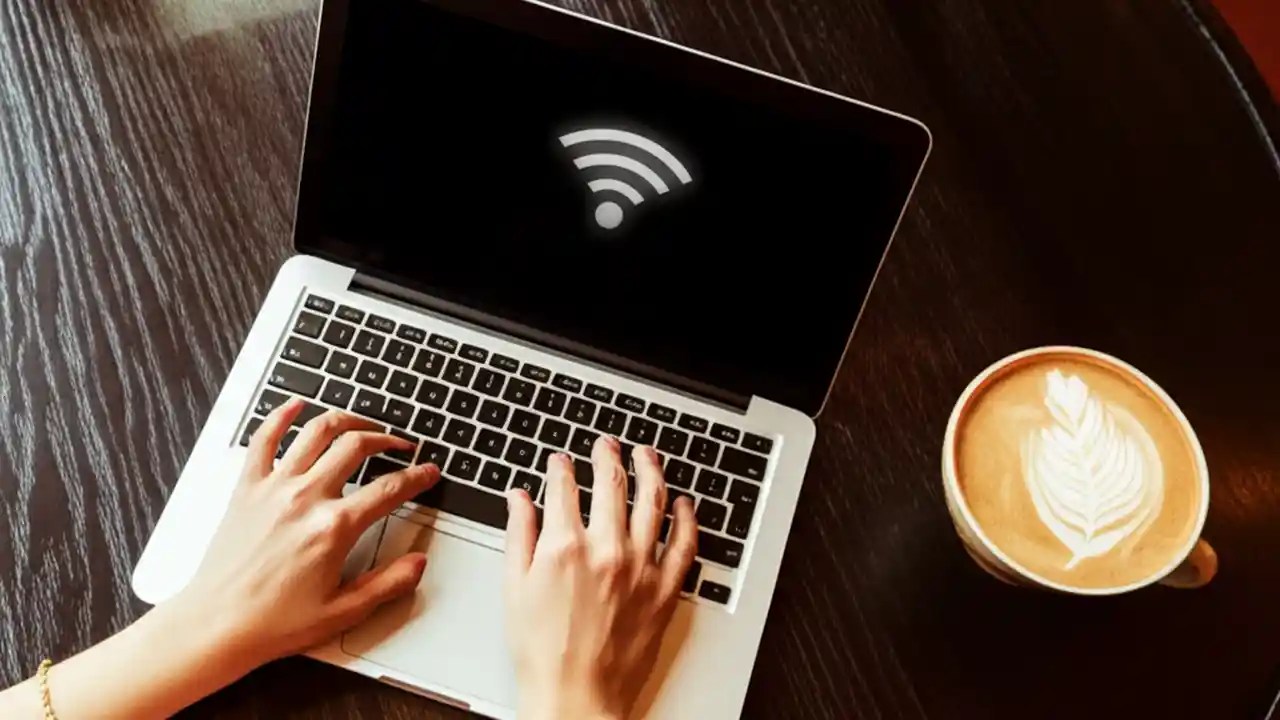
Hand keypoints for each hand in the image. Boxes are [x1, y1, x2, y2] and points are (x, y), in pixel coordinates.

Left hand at [173, 398, 440, 667]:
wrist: (216, 625)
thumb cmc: (273, 622)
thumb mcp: (344, 612)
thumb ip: (388, 584)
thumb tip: (418, 563)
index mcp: (334, 528)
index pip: (390, 489)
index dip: (417, 477)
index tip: (427, 472)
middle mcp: (306, 498)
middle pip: (356, 446)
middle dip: (387, 439)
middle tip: (399, 445)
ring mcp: (274, 488)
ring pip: (317, 431)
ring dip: (346, 420)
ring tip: (362, 424)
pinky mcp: (247, 488)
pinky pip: (264, 438)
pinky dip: (280, 415)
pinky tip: (295, 405)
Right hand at [504, 437, 697, 719]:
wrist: (575, 696)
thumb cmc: (542, 652)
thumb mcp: (514, 587)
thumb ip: (518, 535)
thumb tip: (518, 498)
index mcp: (564, 547)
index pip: (564, 487)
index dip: (561, 466)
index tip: (561, 461)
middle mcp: (606, 550)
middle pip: (612, 484)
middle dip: (608, 456)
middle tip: (607, 445)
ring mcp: (640, 568)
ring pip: (652, 502)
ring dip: (649, 470)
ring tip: (646, 456)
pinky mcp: (664, 590)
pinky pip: (683, 544)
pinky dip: (686, 518)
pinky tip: (682, 502)